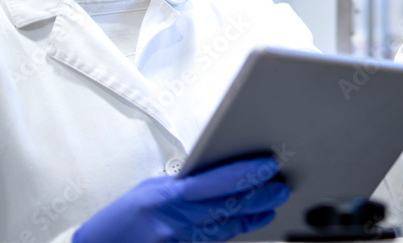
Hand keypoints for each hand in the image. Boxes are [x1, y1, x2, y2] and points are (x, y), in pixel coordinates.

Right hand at [73, 157, 288, 242]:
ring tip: (273, 201)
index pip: (215, 184)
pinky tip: (253, 220)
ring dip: (253, 213)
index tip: (267, 166)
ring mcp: (179, 241)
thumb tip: (219, 173)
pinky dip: (237, 229)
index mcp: (165, 197)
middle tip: (281, 186)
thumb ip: (184, 183)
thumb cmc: (121, 215)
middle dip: (258, 196)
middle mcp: (175, 221)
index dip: (244, 175)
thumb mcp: (150, 188)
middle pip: (227, 207)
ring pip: (226, 226)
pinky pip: (216, 240)